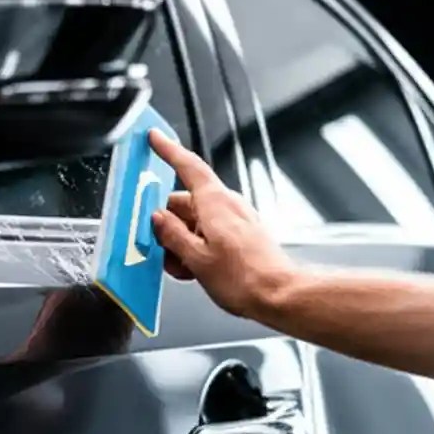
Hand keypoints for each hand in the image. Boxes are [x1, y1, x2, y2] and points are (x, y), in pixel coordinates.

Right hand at [149, 129, 296, 318]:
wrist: (279, 295)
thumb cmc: (244, 279)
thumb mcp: (196, 259)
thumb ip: (172, 235)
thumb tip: (157, 219)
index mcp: (214, 203)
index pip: (188, 166)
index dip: (168, 150)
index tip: (154, 138)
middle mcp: (227, 204)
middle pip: (184, 202)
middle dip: (167, 225)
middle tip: (160, 249)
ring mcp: (236, 219)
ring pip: (195, 221)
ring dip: (181, 241)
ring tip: (183, 268)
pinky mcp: (241, 234)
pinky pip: (210, 232)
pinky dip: (197, 247)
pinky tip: (196, 270)